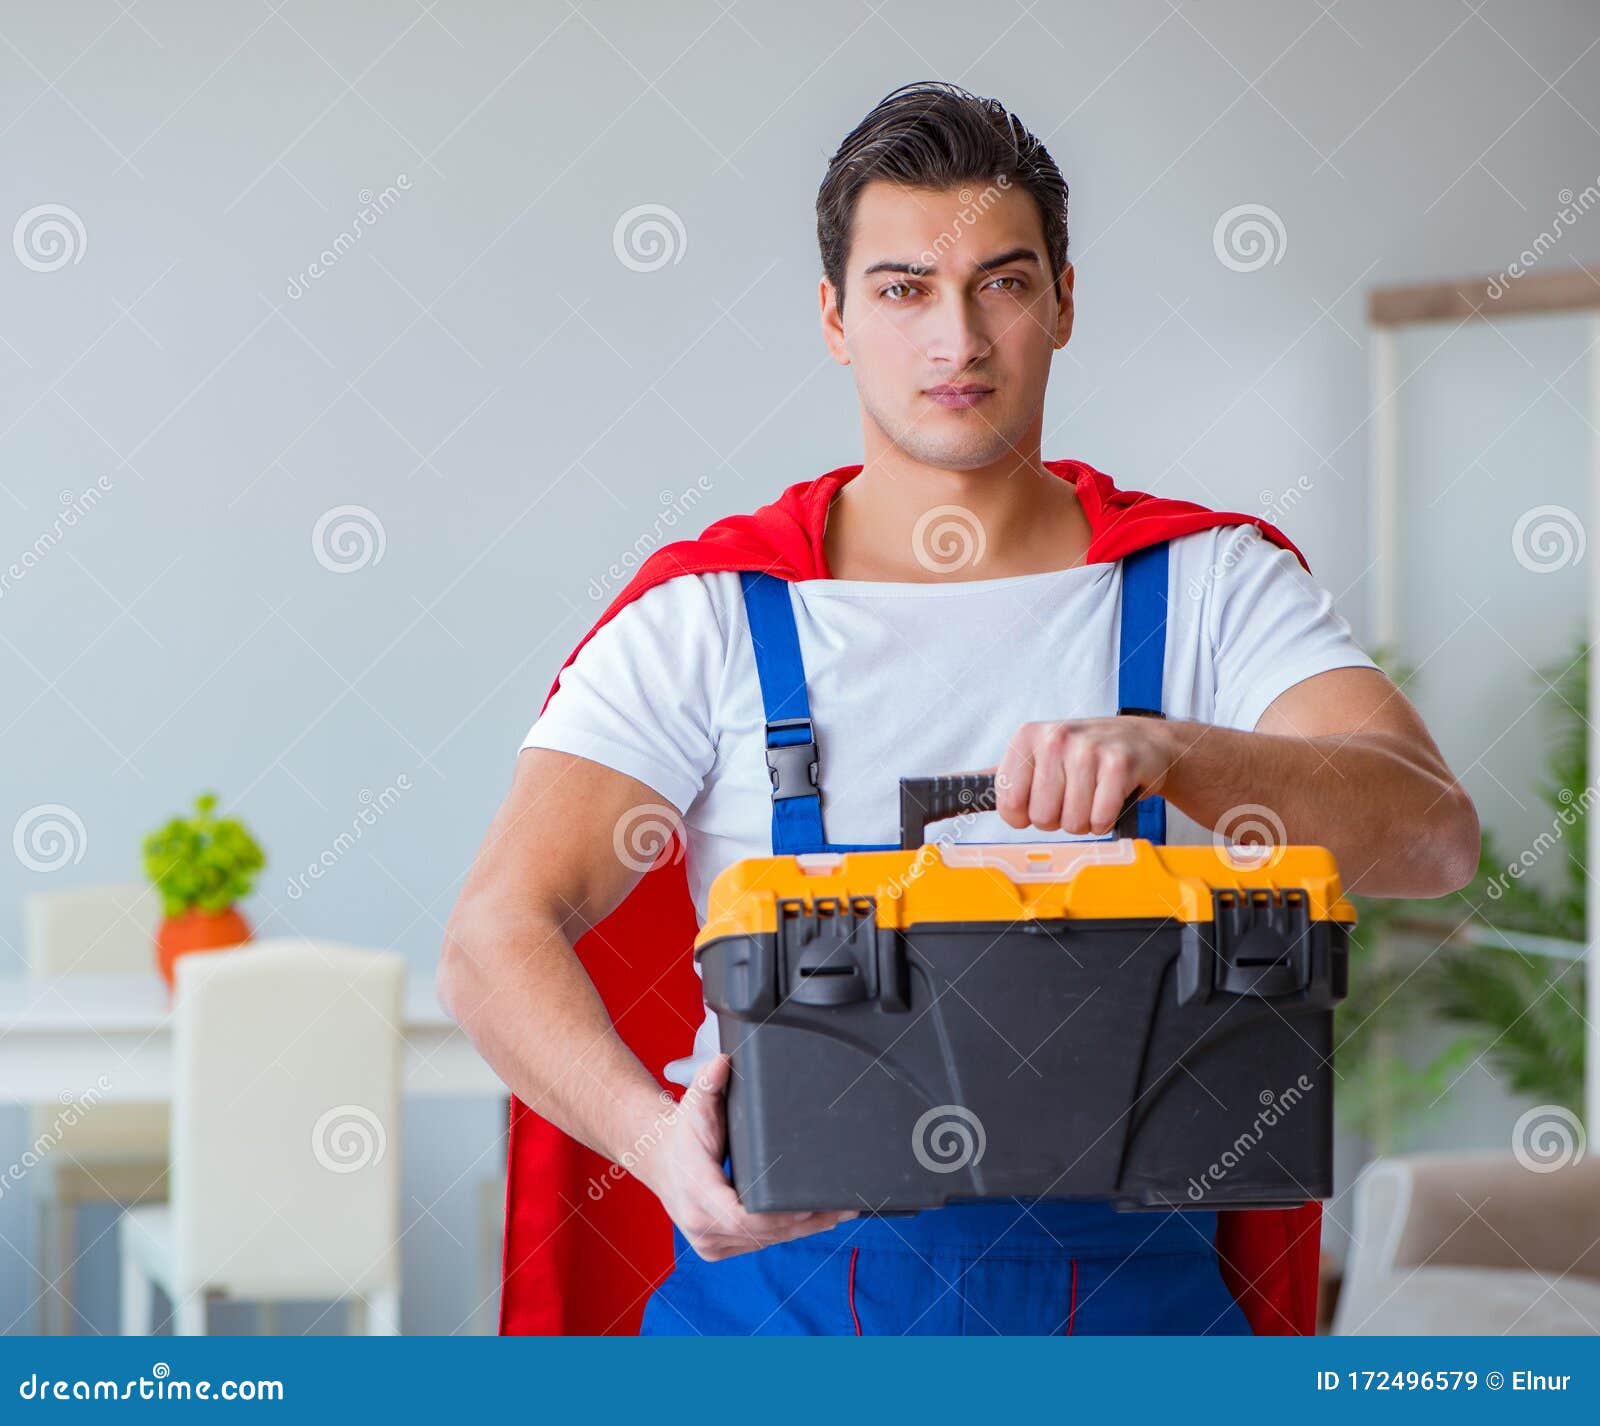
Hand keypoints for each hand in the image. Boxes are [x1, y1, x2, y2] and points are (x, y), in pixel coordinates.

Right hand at [632, 1053, 856, 1260]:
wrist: (659, 1158)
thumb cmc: (683, 1132)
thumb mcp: (695, 1103)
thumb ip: (709, 1081)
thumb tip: (724, 1060)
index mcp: (698, 1194)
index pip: (744, 1217)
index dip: (780, 1215)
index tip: (811, 1205)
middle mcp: (701, 1226)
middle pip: (764, 1233)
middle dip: (806, 1221)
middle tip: (842, 1205)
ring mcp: (709, 1242)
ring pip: (765, 1242)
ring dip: (802, 1229)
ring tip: (837, 1212)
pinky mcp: (716, 1248)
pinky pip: (758, 1244)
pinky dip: (785, 1233)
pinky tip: (813, 1222)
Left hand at [987, 716, 1175, 836]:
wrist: (1142, 743)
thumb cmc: (1084, 754)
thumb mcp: (1038, 756)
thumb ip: (1001, 777)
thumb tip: (952, 786)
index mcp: (1026, 737)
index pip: (1008, 804)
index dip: (1025, 815)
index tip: (1039, 801)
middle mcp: (1054, 737)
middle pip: (1041, 817)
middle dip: (1059, 817)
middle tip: (1073, 795)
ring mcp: (1087, 749)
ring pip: (1072, 822)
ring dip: (1084, 820)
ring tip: (1093, 795)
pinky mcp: (1118, 764)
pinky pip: (1100, 819)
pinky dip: (1106, 820)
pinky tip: (1110, 797)